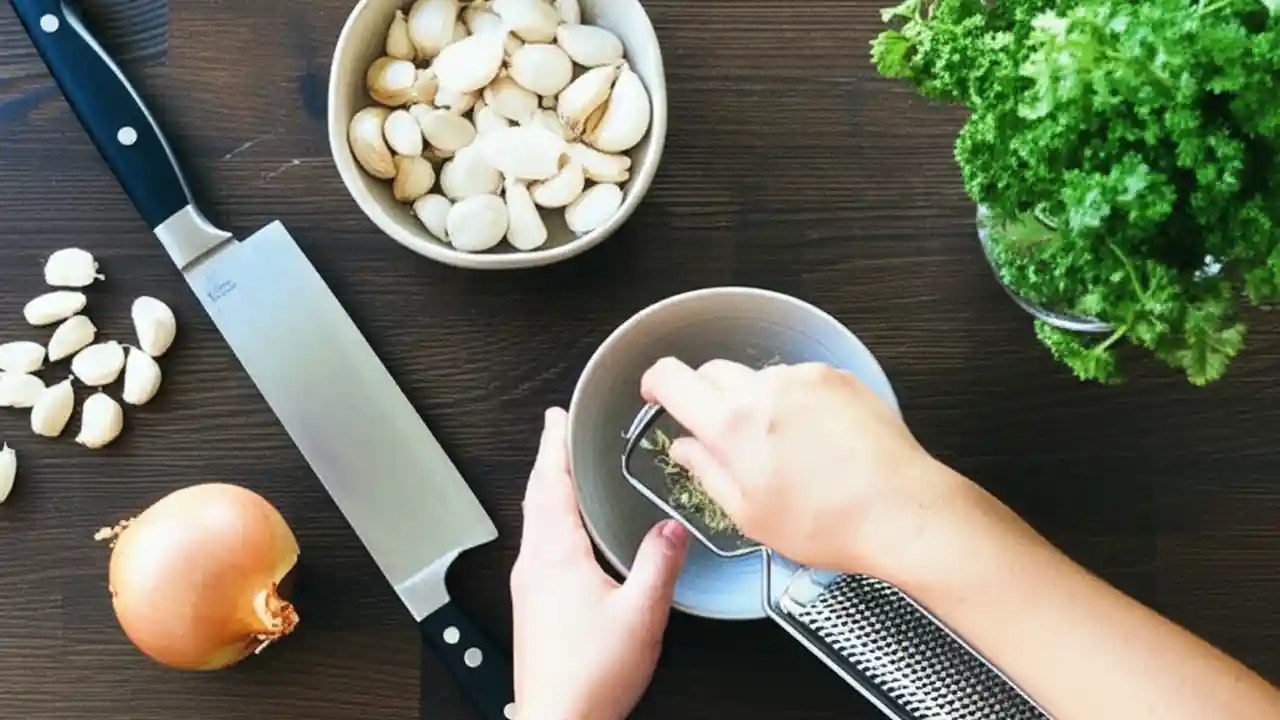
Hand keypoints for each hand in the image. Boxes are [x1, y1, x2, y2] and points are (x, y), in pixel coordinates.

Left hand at [511, 408, 688, 719]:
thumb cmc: (590, 675)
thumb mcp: (641, 614)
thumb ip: (659, 564)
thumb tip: (671, 528)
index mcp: (555, 555)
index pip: (550, 483)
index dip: (554, 446)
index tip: (556, 417)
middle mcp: (532, 565)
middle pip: (536, 497)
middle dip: (548, 461)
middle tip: (557, 432)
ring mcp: (527, 586)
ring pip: (534, 522)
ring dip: (547, 490)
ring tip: (562, 473)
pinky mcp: (530, 607)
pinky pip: (537, 547)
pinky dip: (549, 521)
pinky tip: (565, 534)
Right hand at [639, 358, 971, 581]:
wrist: (902, 511)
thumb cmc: (826, 524)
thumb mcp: (750, 514)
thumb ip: (707, 472)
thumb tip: (685, 448)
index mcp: (731, 423)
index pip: (673, 378)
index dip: (656, 383)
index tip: (656, 395)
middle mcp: (764, 388)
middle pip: (713, 372)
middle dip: (705, 397)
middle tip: (720, 435)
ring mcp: (806, 378)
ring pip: (759, 377)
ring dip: (754, 401)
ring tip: (780, 448)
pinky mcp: (840, 378)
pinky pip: (799, 381)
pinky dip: (793, 402)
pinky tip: (814, 440)